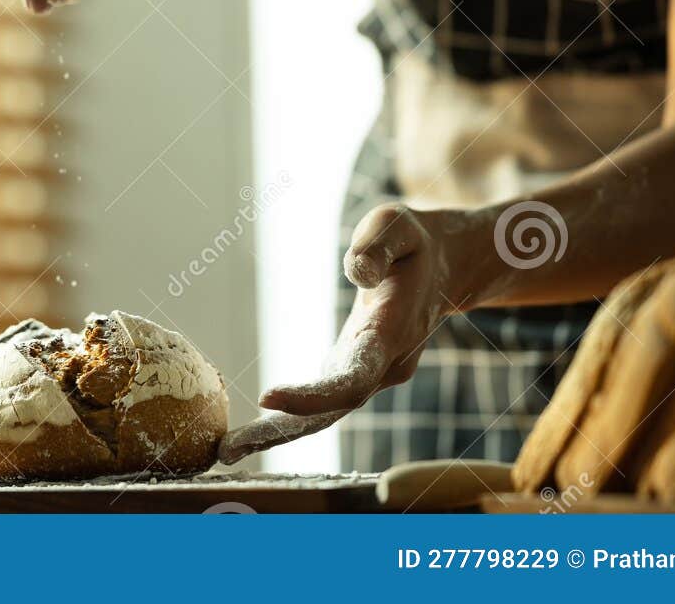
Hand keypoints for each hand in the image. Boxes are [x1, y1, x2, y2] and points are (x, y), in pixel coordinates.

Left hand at [219, 204, 484, 463]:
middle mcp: (384, 363)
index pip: (353, 376)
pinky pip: (325, 402)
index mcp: (391, 332)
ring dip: (278, 433)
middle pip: (333, 409)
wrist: (446, 266)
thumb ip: (377, 245)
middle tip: (228, 450)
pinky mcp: (359, 369)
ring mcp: (374, 372)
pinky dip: (290, 419)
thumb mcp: (398, 224)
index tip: (268, 398)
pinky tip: (254, 433)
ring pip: (327, 413)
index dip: (313, 394)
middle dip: (283, 431)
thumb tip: (357, 272)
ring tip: (228, 451)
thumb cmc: (413, 242)